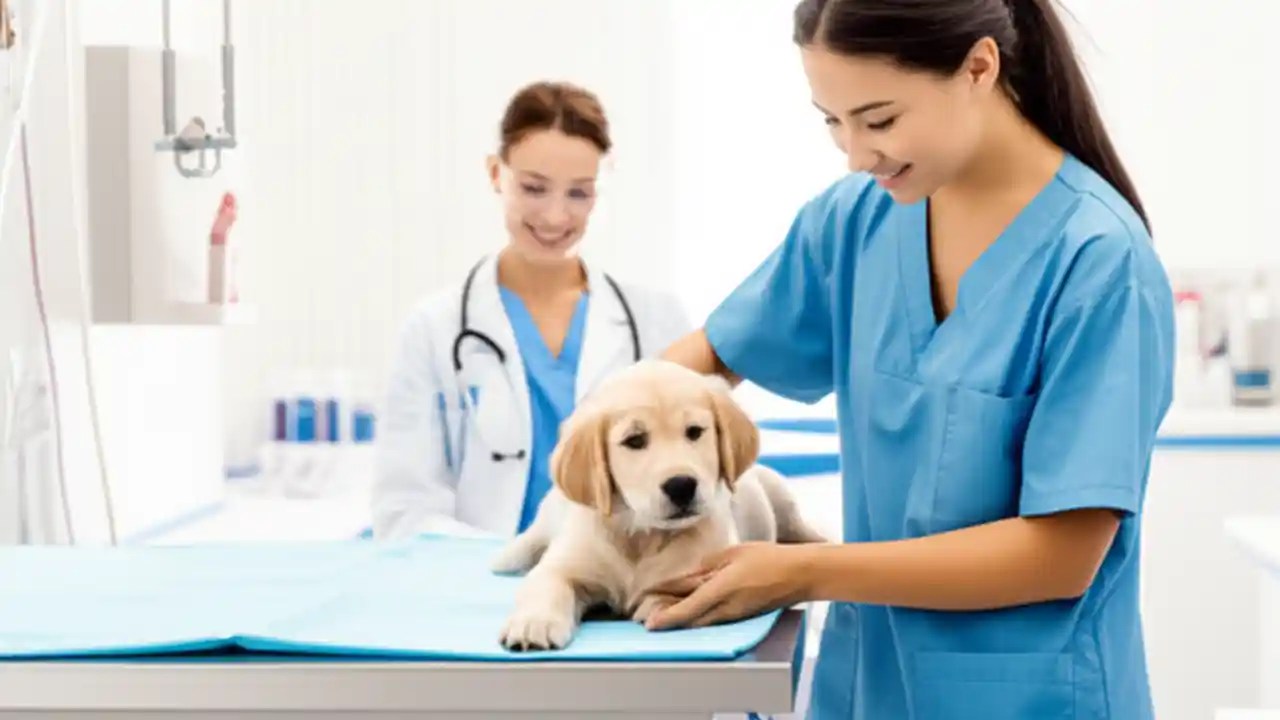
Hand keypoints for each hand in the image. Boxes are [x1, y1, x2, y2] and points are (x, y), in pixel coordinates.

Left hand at [642, 542, 815, 630]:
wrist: (798, 575)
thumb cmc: (767, 558)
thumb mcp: (733, 553)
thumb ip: (708, 565)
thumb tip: (688, 575)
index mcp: (720, 590)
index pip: (686, 608)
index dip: (665, 616)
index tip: (648, 621)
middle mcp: (725, 608)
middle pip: (690, 619)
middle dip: (668, 620)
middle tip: (647, 617)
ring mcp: (734, 615)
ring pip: (701, 623)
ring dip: (682, 620)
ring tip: (663, 615)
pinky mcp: (742, 617)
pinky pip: (713, 621)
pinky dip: (697, 618)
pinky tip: (691, 613)